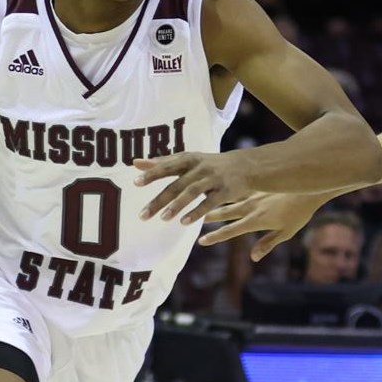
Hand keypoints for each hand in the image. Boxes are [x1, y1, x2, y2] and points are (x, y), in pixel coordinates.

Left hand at [134, 150, 253, 223]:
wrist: (246, 166)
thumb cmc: (210, 164)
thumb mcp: (188, 159)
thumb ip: (163, 162)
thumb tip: (135, 163)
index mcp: (188, 159)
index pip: (166, 166)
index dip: (152, 174)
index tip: (135, 183)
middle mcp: (199, 168)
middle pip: (176, 184)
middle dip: (159, 200)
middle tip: (142, 215)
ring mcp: (212, 179)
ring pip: (191, 193)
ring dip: (176, 206)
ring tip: (163, 218)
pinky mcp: (224, 191)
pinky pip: (208, 203)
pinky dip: (196, 213)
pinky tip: (184, 223)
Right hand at [197, 190, 331, 261]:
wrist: (308, 188)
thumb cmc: (299, 213)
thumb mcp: (285, 232)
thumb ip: (267, 244)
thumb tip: (253, 258)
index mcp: (256, 220)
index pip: (231, 231)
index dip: (215, 237)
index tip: (201, 241)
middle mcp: (251, 207)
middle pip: (225, 213)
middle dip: (209, 217)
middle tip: (192, 220)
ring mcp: (254, 195)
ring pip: (230, 199)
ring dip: (216, 202)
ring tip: (203, 203)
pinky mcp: (259, 186)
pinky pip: (240, 188)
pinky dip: (230, 189)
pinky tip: (222, 185)